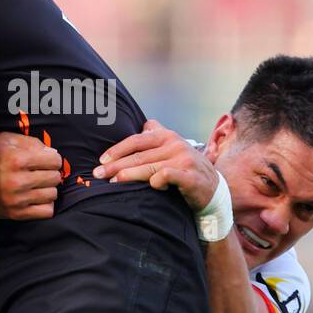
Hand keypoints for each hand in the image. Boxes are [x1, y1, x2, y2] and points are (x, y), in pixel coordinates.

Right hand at [0, 132, 62, 220]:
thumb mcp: (5, 140)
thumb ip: (30, 142)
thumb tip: (52, 152)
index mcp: (18, 160)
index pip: (55, 161)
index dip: (52, 159)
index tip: (46, 160)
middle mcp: (19, 181)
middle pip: (55, 178)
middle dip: (51, 173)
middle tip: (41, 172)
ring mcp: (18, 200)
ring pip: (53, 194)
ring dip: (48, 189)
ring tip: (38, 185)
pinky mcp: (16, 214)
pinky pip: (47, 212)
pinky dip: (46, 205)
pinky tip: (36, 198)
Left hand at [92, 119, 217, 210]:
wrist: (213, 188)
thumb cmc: (186, 168)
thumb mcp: (173, 147)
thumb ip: (158, 134)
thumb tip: (144, 124)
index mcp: (167, 136)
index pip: (137, 140)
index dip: (117, 150)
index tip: (101, 160)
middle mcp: (175, 145)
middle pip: (139, 155)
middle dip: (116, 165)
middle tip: (99, 174)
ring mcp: (184, 160)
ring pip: (150, 167)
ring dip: (129, 174)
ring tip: (113, 182)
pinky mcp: (190, 177)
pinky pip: (168, 176)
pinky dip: (157, 180)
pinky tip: (149, 185)